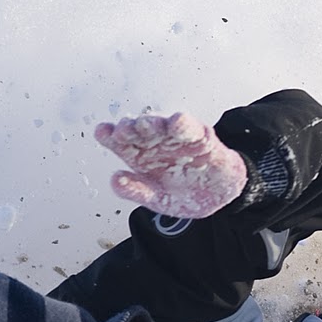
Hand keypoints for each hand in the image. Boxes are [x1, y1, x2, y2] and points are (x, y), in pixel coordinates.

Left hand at [94, 111, 246, 218]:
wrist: (219, 195)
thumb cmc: (185, 193)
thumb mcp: (157, 199)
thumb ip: (136, 190)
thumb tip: (115, 180)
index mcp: (141, 156)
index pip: (121, 142)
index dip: (110, 135)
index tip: (103, 132)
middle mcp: (157, 143)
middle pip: (140, 130)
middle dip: (131, 128)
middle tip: (124, 129)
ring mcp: (179, 139)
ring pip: (164, 126)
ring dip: (156, 123)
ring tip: (147, 124)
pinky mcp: (203, 140)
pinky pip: (194, 130)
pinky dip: (186, 126)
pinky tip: (178, 122)